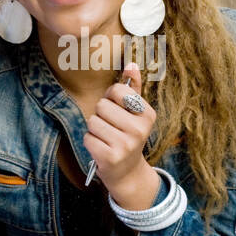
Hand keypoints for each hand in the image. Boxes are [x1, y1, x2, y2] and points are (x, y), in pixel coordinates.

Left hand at [84, 62, 160, 209]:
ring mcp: (126, 145)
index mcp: (148, 114)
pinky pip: (88, 138)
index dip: (110, 98)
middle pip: (101, 105)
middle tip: (111, 128)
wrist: (127, 172)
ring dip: (95, 129)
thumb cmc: (127, 135)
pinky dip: (90, 142)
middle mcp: (140, 130)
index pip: (117, 90)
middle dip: (101, 115)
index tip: (118, 110)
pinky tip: (102, 149)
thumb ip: (132, 88)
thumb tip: (131, 64)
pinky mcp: (110, 158)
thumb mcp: (134, 112)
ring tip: (106, 138)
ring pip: (92, 121)